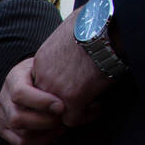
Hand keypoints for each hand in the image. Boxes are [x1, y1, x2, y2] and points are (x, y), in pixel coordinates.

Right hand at [0, 57, 67, 144]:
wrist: (34, 76)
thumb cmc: (46, 72)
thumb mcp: (49, 67)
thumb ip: (55, 77)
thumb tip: (72, 91)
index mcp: (13, 79)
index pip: (20, 93)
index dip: (41, 102)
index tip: (61, 106)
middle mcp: (3, 98)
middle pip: (17, 118)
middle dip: (44, 122)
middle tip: (63, 118)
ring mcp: (1, 115)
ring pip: (20, 133)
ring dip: (45, 133)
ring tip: (61, 125)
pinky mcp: (3, 129)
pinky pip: (20, 143)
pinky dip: (40, 141)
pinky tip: (54, 133)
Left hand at [28, 10, 113, 128]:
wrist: (104, 26)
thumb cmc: (94, 25)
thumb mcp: (68, 36)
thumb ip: (64, 52)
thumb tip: (75, 52)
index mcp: (41, 63)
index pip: (40, 88)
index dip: (54, 94)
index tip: (70, 92)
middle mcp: (44, 78)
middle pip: (43, 105)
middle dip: (58, 110)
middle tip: (77, 108)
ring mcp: (55, 90)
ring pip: (56, 116)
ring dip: (73, 114)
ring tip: (91, 107)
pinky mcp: (72, 98)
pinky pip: (74, 120)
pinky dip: (87, 116)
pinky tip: (99, 105)